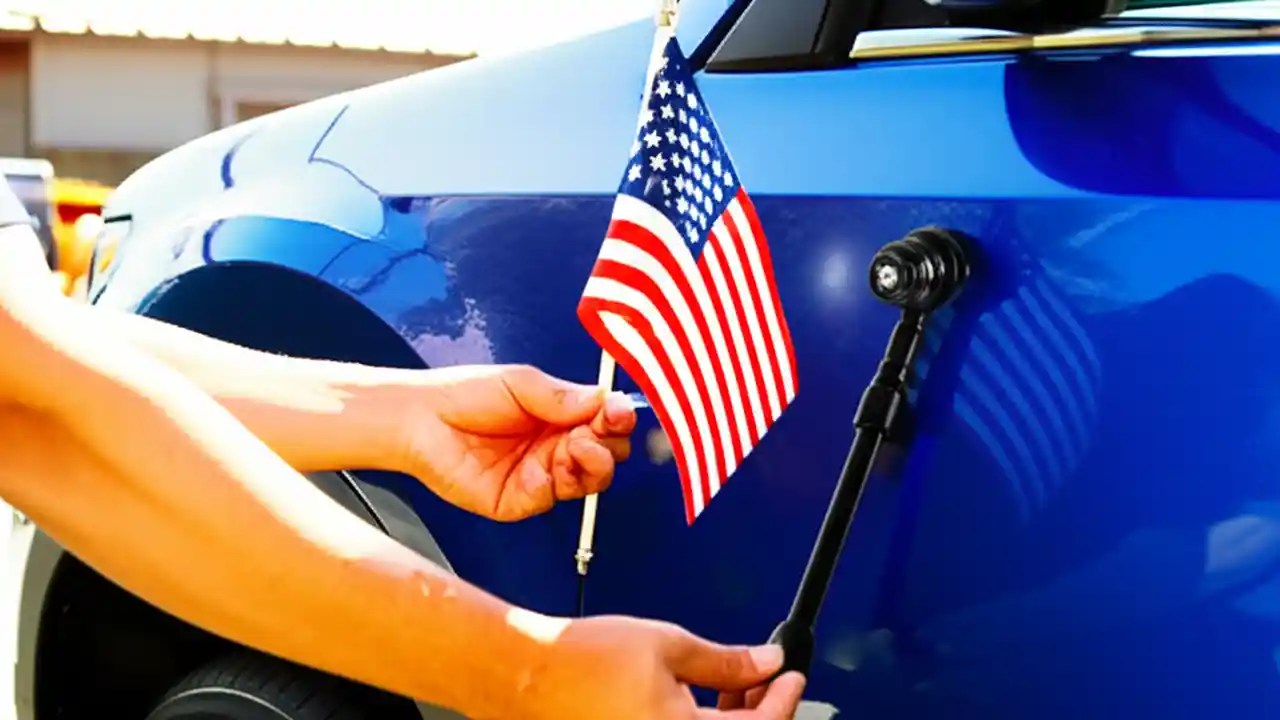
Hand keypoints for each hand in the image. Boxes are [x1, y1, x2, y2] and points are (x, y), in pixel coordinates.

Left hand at [401, 364, 635, 520]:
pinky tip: (543, 467)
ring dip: (592, 464)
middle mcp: (556, 446)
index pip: (605, 422)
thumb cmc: (464, 394)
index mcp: (560, 415)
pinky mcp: (520, 500)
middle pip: (606, 454)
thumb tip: (606, 400)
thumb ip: (563, 396)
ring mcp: (541, 475)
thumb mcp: (520, 384)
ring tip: (576, 446)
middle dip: (610, 444)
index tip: (619, 411)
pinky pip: (551, 499)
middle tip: (597, 430)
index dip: (618, 418)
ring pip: (587, 480)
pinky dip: (554, 484)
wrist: (419, 420)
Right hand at [519, 615, 805, 719]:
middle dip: (759, 710)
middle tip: (763, 677)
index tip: (789, 675)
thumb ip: (725, 660)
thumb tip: (764, 662)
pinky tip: (697, 700)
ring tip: (730, 684)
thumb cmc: (582, 661)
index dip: (783, 699)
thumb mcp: (668, 645)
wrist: (526, 675)